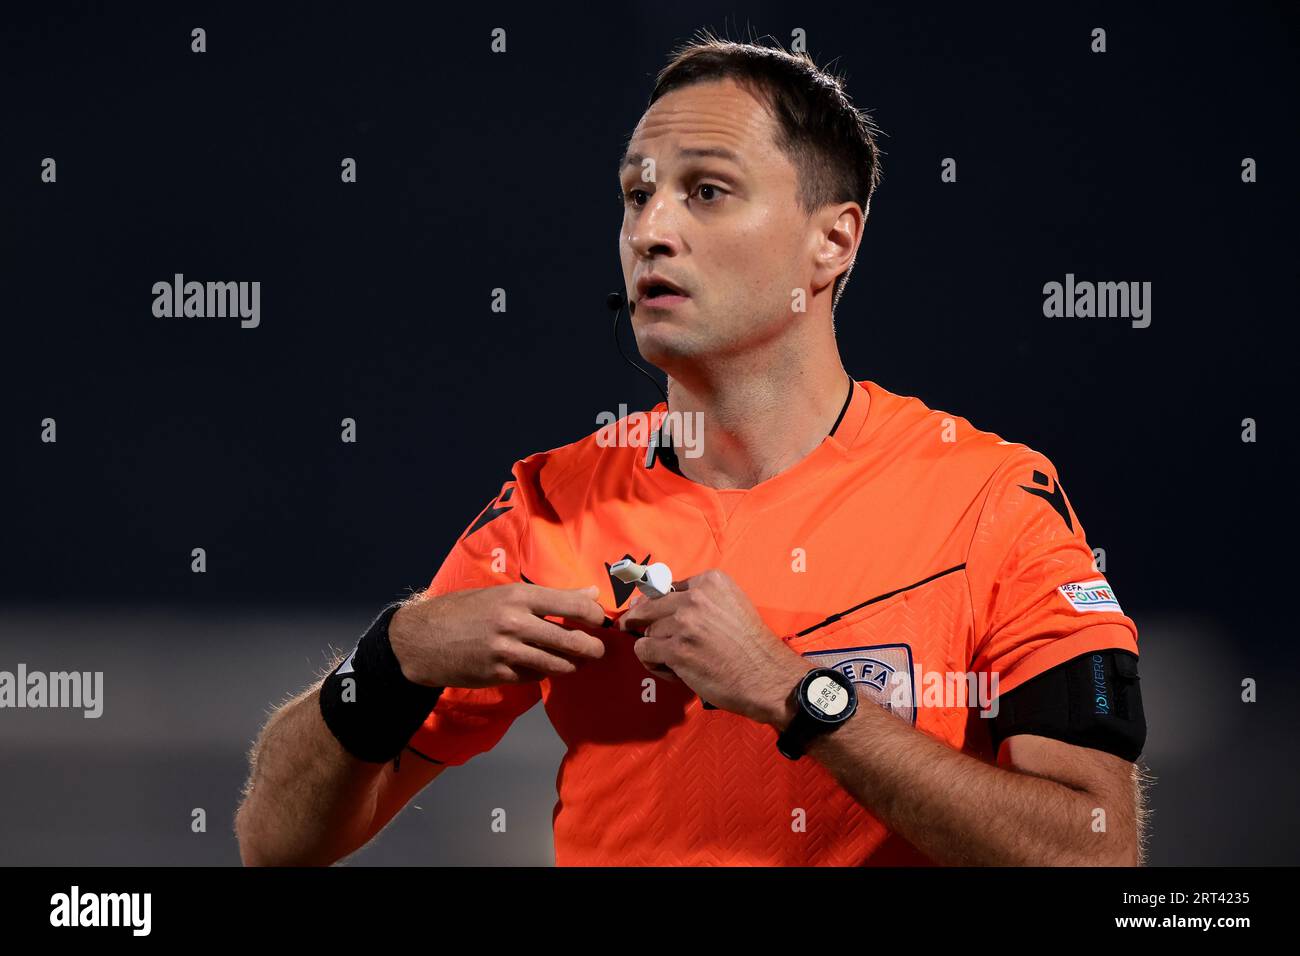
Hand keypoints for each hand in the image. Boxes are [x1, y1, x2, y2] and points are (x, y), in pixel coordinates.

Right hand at [389, 583, 606, 687]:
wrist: (421, 639)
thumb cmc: (464, 610)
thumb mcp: (502, 594)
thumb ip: (548, 597)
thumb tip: (591, 595)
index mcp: (517, 597)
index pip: (571, 605)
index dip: (594, 616)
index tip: (600, 621)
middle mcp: (514, 623)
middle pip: (570, 640)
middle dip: (592, 648)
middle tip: (599, 650)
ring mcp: (506, 652)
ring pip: (556, 664)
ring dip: (572, 666)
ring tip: (577, 663)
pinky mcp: (498, 675)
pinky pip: (534, 678)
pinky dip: (542, 673)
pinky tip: (541, 668)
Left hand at [617, 569, 806, 725]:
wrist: (766, 676)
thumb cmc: (751, 646)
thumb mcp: (732, 605)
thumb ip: (702, 600)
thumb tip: (659, 602)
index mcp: (711, 581)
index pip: (667, 588)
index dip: (660, 605)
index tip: (659, 616)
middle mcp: (695, 597)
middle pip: (650, 606)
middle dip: (643, 621)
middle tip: (637, 629)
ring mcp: (684, 623)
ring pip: (648, 631)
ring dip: (656, 648)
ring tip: (677, 661)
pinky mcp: (676, 650)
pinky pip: (645, 651)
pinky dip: (653, 662)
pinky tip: (671, 669)